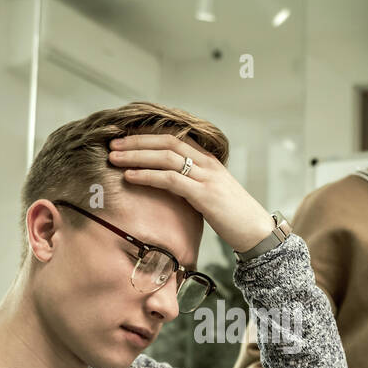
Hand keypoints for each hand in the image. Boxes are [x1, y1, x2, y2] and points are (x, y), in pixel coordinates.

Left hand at [108, 133, 273, 251]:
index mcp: (208, 159)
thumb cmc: (232, 216)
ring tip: (114, 158)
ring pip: (165, 157)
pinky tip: (130, 176)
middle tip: (112, 144)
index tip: (124, 139)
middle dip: (136, 142)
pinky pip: (170, 180)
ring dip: (136, 156)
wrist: (256, 231)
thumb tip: (167, 186)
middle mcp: (207, 163)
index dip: (146, 136)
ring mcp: (206, 177)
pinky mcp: (204, 194)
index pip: (172, 138)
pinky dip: (147, 175)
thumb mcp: (210, 193)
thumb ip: (191, 184)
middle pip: (165, 142)